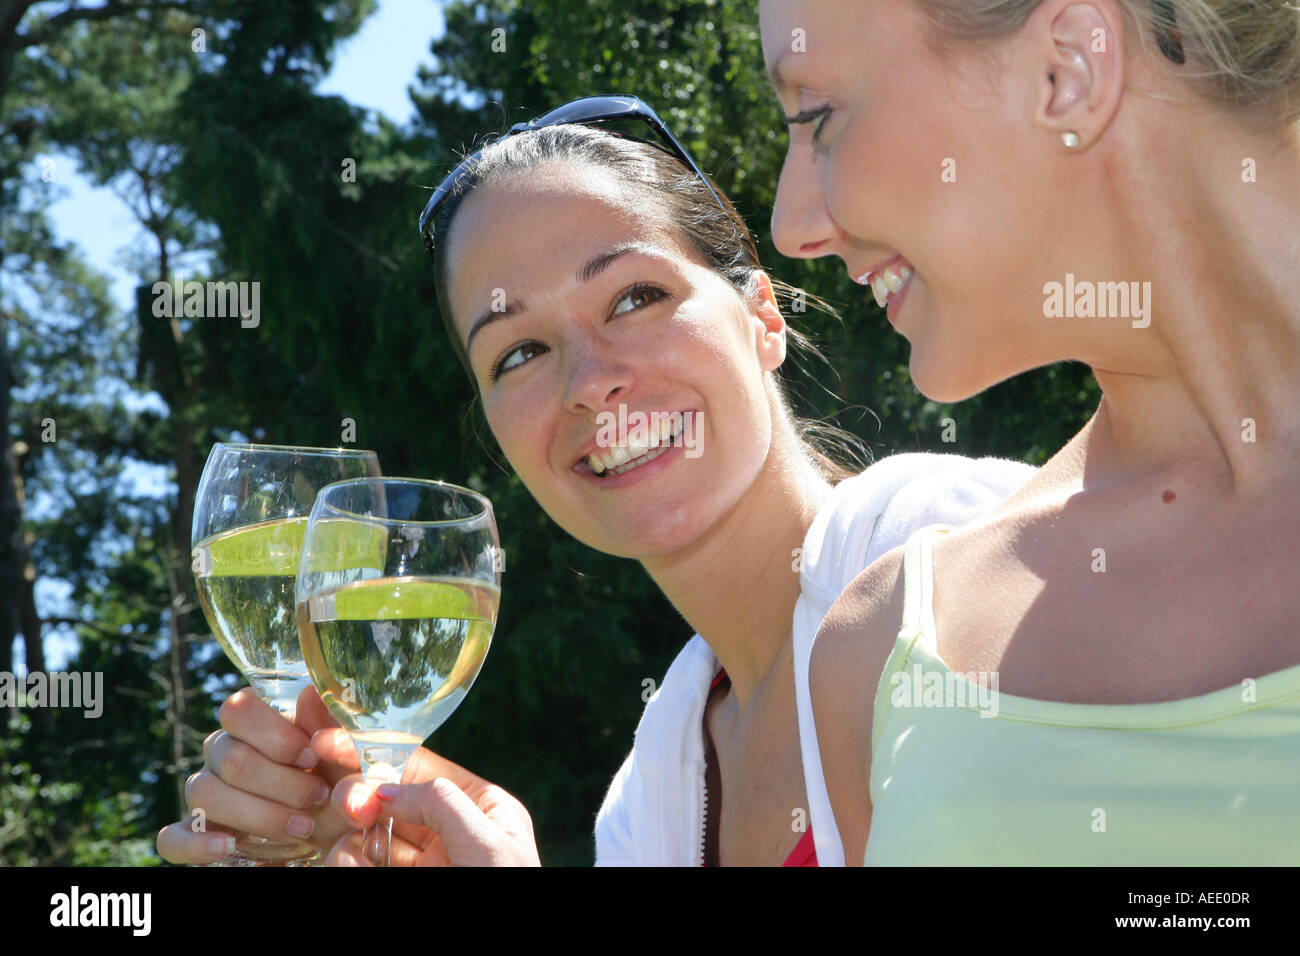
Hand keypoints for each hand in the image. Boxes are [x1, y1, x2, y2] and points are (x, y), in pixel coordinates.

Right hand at [155, 685, 353, 863]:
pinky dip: (196, 845)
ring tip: (302, 827)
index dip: (275, 736)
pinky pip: (172, 838)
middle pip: (231, 758)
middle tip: (318, 797)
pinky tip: (228, 846)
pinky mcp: (193, 833)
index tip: (311, 758)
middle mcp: (221, 752)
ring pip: (203, 794)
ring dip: (258, 815)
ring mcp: (204, 791)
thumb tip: (311, 693)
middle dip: (282, 784)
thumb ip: (328, 725)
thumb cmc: (334, 780)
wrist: (332, 827)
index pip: (238, 709)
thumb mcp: (340, 754)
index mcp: (252, 723)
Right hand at [312, 728, 539, 866]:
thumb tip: (385, 788)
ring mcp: (421, 865)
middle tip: (351, 807)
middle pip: (386, 797)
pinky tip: (353, 866)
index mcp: (479, 807)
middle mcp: (447, 832)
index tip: (332, 744)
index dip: (378, 753)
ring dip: (351, 842)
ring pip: (366, 837)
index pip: (421, 766)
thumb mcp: (488, 843)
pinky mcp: (397, 886)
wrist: (512, 955)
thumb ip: (439, 803)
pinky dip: (348, 864)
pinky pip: (362, 866)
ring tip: (354, 859)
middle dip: (360, 797)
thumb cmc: (509, 888)